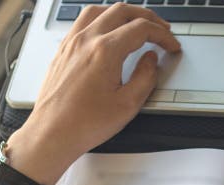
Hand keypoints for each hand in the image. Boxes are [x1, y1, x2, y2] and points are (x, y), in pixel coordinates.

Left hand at [5, 4, 180, 184]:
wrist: (53, 133)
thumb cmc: (84, 123)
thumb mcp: (127, 105)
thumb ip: (145, 77)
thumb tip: (151, 60)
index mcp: (105, 51)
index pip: (141, 29)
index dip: (162, 35)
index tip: (171, 45)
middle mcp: (86, 40)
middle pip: (122, 11)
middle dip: (147, 17)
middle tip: (161, 29)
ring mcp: (71, 42)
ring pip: (100, 10)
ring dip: (123, 13)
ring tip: (136, 23)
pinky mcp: (63, 49)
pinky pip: (83, 20)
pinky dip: (102, 18)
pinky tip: (108, 31)